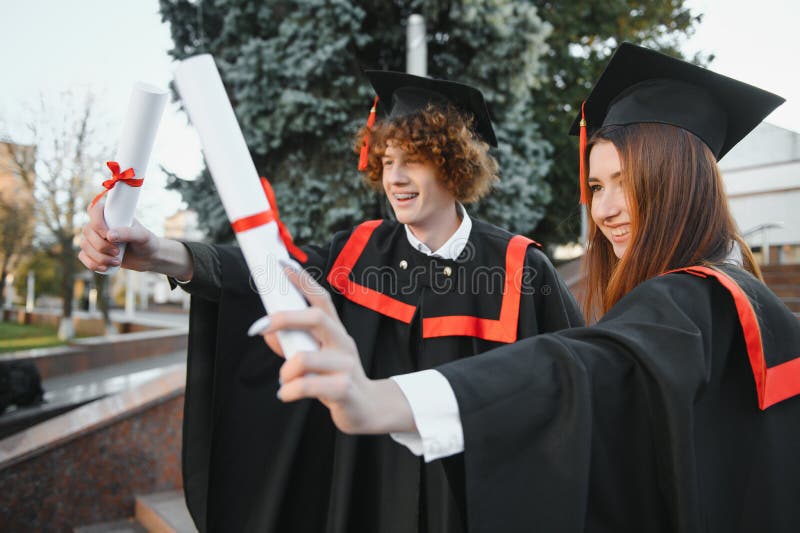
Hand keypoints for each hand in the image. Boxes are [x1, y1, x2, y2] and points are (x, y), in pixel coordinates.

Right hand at [78, 199, 159, 272]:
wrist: (148, 257)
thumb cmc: (146, 242)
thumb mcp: (142, 236)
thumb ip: (128, 233)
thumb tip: (109, 236)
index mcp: (111, 215)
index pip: (94, 209)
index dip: (97, 222)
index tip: (108, 235)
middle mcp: (100, 224)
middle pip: (87, 231)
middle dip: (101, 245)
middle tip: (117, 252)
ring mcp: (95, 238)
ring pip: (84, 245)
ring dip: (99, 257)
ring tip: (117, 261)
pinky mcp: (93, 251)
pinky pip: (83, 256)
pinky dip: (92, 264)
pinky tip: (105, 268)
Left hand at [264, 263, 415, 434]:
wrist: (368, 408)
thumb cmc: (336, 378)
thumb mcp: (316, 358)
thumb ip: (293, 345)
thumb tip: (267, 333)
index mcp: (336, 331)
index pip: (321, 298)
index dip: (302, 280)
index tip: (281, 264)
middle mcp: (343, 342)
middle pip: (317, 317)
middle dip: (283, 318)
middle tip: (257, 328)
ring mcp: (346, 365)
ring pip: (305, 358)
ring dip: (285, 370)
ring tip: (284, 380)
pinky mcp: (344, 389)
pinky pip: (307, 386)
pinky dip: (288, 391)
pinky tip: (285, 394)